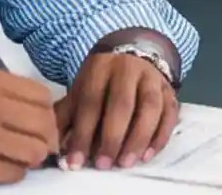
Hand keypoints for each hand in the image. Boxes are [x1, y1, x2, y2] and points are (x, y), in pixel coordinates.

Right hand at [0, 67, 59, 186]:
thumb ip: (7, 89)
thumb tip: (43, 109)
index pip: (43, 97)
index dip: (47, 111)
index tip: (40, 120)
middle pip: (45, 126)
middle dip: (47, 136)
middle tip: (37, 141)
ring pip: (36, 153)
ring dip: (32, 156)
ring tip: (18, 153)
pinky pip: (16, 174)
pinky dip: (13, 171)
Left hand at [56, 52, 177, 170]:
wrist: (132, 55)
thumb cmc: (102, 81)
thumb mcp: (81, 90)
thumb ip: (66, 115)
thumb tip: (51, 145)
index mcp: (100, 67)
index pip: (91, 102)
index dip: (83, 133)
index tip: (76, 161)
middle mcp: (128, 69)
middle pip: (122, 104)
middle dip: (112, 138)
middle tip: (103, 164)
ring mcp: (152, 78)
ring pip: (149, 108)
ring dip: (138, 139)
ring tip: (126, 163)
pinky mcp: (169, 90)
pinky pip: (169, 114)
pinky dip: (160, 137)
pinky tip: (147, 155)